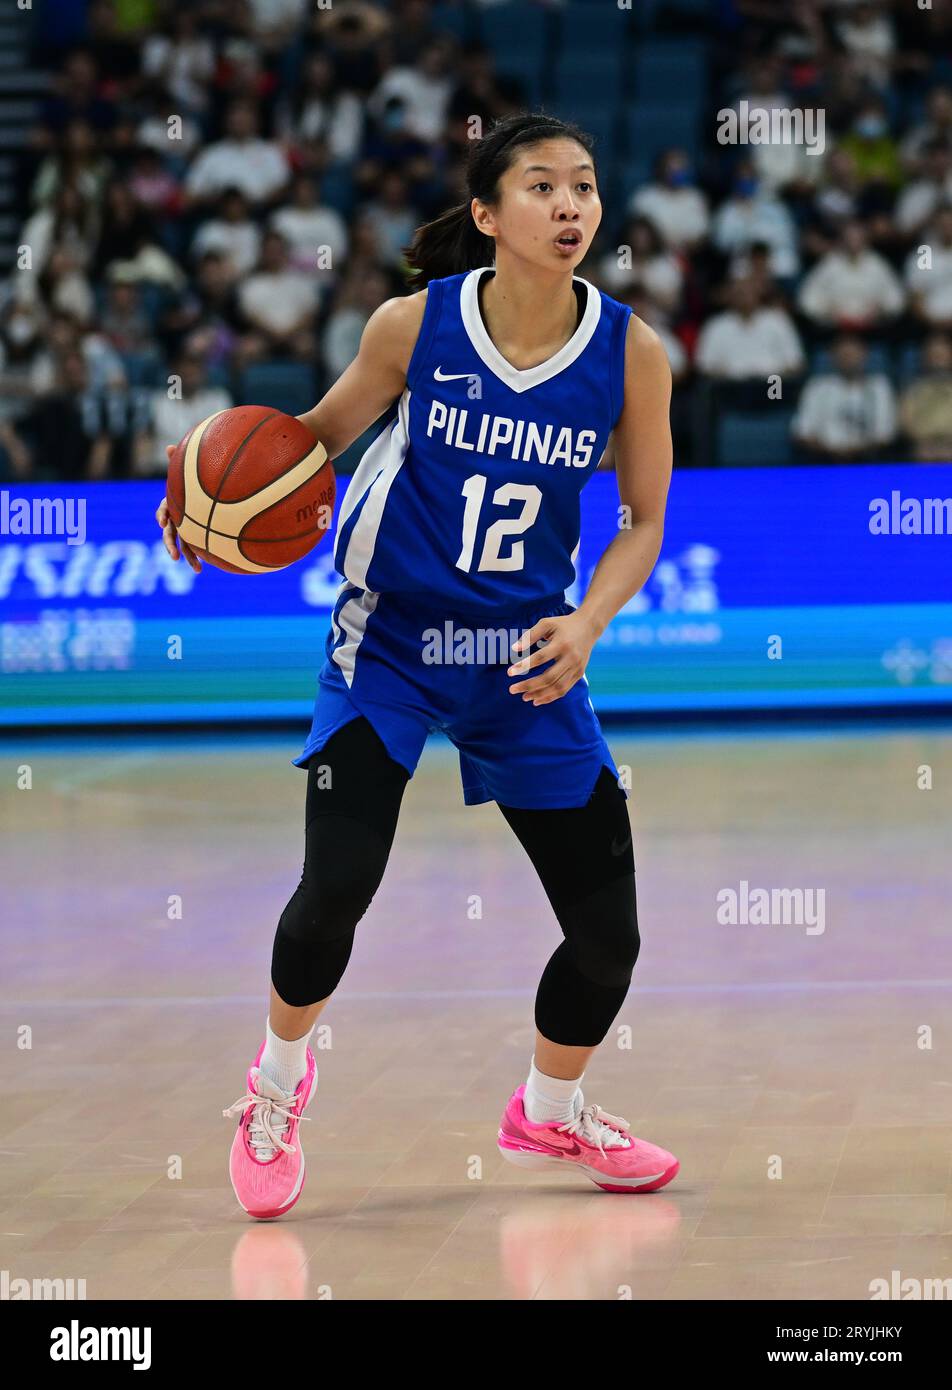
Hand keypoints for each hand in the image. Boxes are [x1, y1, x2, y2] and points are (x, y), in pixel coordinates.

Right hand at [156, 445, 201, 570]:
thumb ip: (178, 462)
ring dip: (187, 557)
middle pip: (170, 534)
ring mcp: (186, 529)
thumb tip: (170, 446)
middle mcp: (177, 519)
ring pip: (183, 545)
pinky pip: (195, 548)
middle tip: (174, 556)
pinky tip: (206, 567)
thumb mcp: (186, 473)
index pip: (163, 511)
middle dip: (170, 545)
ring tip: (197, 570)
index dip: (162, 516)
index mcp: (173, 505)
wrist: (206, 494)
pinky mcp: (196, 536)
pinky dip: (199, 557)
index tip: (164, 521)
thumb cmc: (195, 482)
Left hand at [507, 610, 599, 705]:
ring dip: (539, 694)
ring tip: (524, 697)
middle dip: (529, 685)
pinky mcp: (579, 674)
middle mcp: (571, 657)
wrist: (589, 627)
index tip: (509, 672)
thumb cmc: (563, 624)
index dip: (524, 666)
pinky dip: (550, 697)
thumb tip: (513, 649)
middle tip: (512, 690)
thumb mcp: (546, 624)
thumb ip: (529, 636)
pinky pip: (564, 690)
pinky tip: (537, 699)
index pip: (540, 658)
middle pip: (548, 677)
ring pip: (557, 687)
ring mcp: (576, 667)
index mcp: (562, 643)